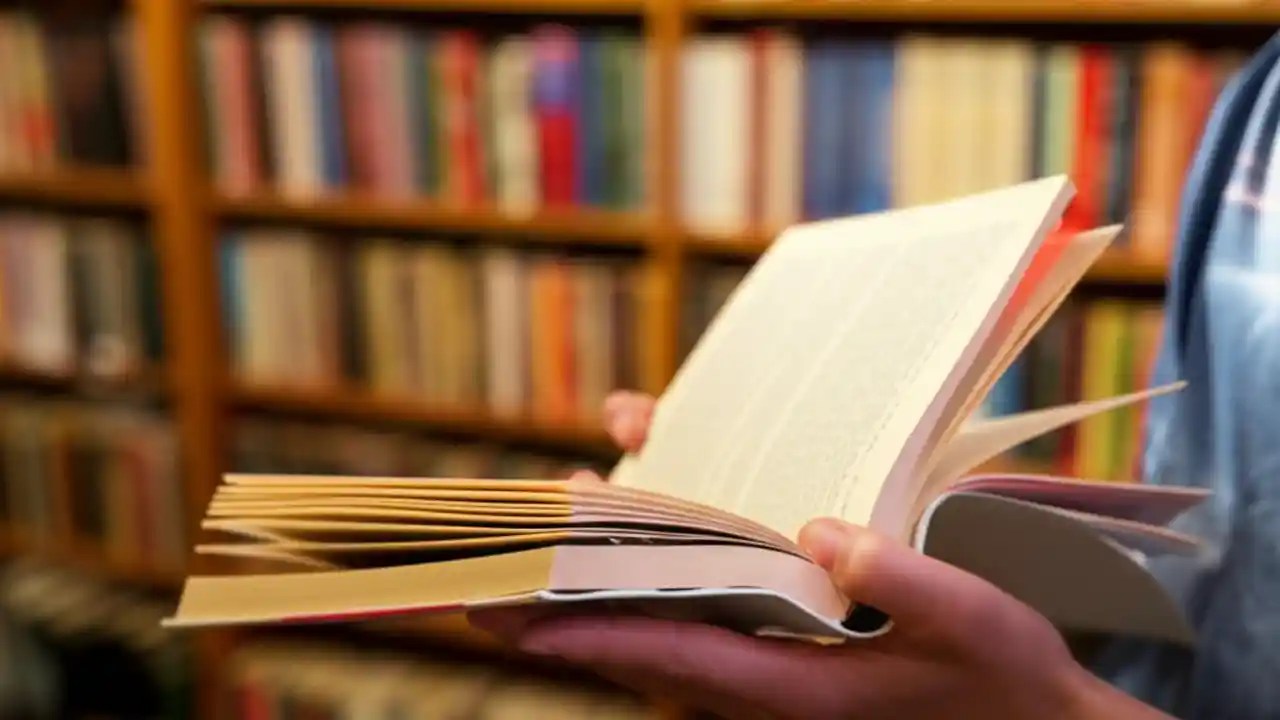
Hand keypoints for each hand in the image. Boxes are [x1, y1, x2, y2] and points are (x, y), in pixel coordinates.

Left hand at [469, 391, 1168, 719]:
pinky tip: (645, 529)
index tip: (514, 615)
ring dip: (598, 593)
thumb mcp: (972, 623)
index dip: (589, 636)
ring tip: (547, 533)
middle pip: (638, 652)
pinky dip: (655, 584)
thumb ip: (899, 579)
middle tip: (479, 587)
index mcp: (797, 690)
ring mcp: (767, 682)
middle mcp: (765, 691)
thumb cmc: (1002, 681)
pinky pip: (696, 627)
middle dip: (558, 620)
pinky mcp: (780, 667)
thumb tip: (819, 530)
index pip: (670, 659)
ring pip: (659, 639)